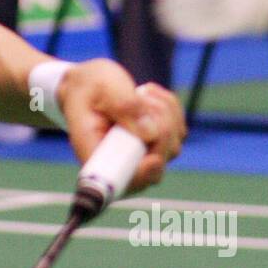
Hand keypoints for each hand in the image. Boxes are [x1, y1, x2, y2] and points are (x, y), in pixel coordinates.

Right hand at [56, 58, 185, 192]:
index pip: (121, 181)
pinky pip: (178, 131)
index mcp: (95, 156)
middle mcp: (119, 164)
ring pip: (172, 146)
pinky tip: (148, 96)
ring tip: (140, 93)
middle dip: (159, 128)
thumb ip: (124, 107)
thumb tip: (151, 133)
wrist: (89, 85)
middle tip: (142, 97)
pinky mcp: (156, 146)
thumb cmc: (89, 87)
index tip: (154, 159)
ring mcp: (141, 158)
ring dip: (163, 112)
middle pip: (156, 165)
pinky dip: (170, 108)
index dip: (141, 175)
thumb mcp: (101, 87)